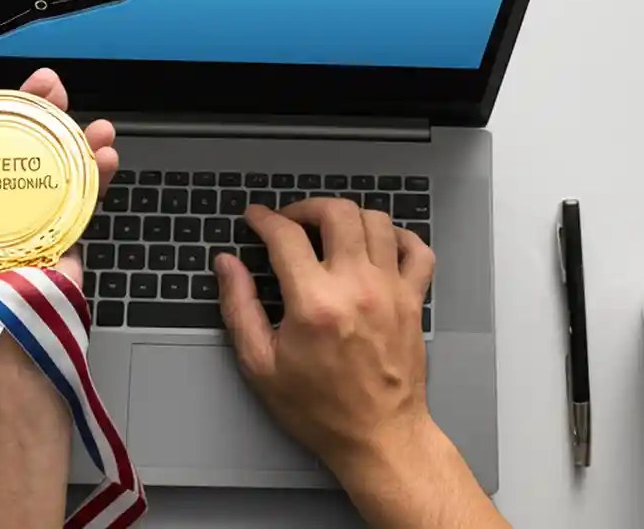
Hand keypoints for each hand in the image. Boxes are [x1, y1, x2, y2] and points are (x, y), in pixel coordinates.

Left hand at [0, 68, 118, 333]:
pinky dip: (98, 173)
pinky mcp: (67, 238)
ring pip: (59, 166)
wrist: (9, 349)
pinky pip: (85, 198)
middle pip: (22, 147)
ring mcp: (35, 222)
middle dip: (40, 112)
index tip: (0, 93)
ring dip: (78, 138)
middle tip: (51, 87)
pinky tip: (104, 154)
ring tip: (90, 122)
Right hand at [214, 198, 434, 473]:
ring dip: (347, 217)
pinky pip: (417, 249)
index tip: (255, 218)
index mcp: (315, 303)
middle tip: (289, 221)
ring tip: (328, 231)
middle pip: (336, 213)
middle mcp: (357, 287)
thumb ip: (239, 307)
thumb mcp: (260, 365)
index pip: (285, 235)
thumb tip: (226, 264)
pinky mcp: (413, 300)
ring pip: (376, 221)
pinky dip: (398, 236)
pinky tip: (377, 245)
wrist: (378, 436)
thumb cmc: (318, 408)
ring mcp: (391, 290)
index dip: (264, 219)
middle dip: (306, 207)